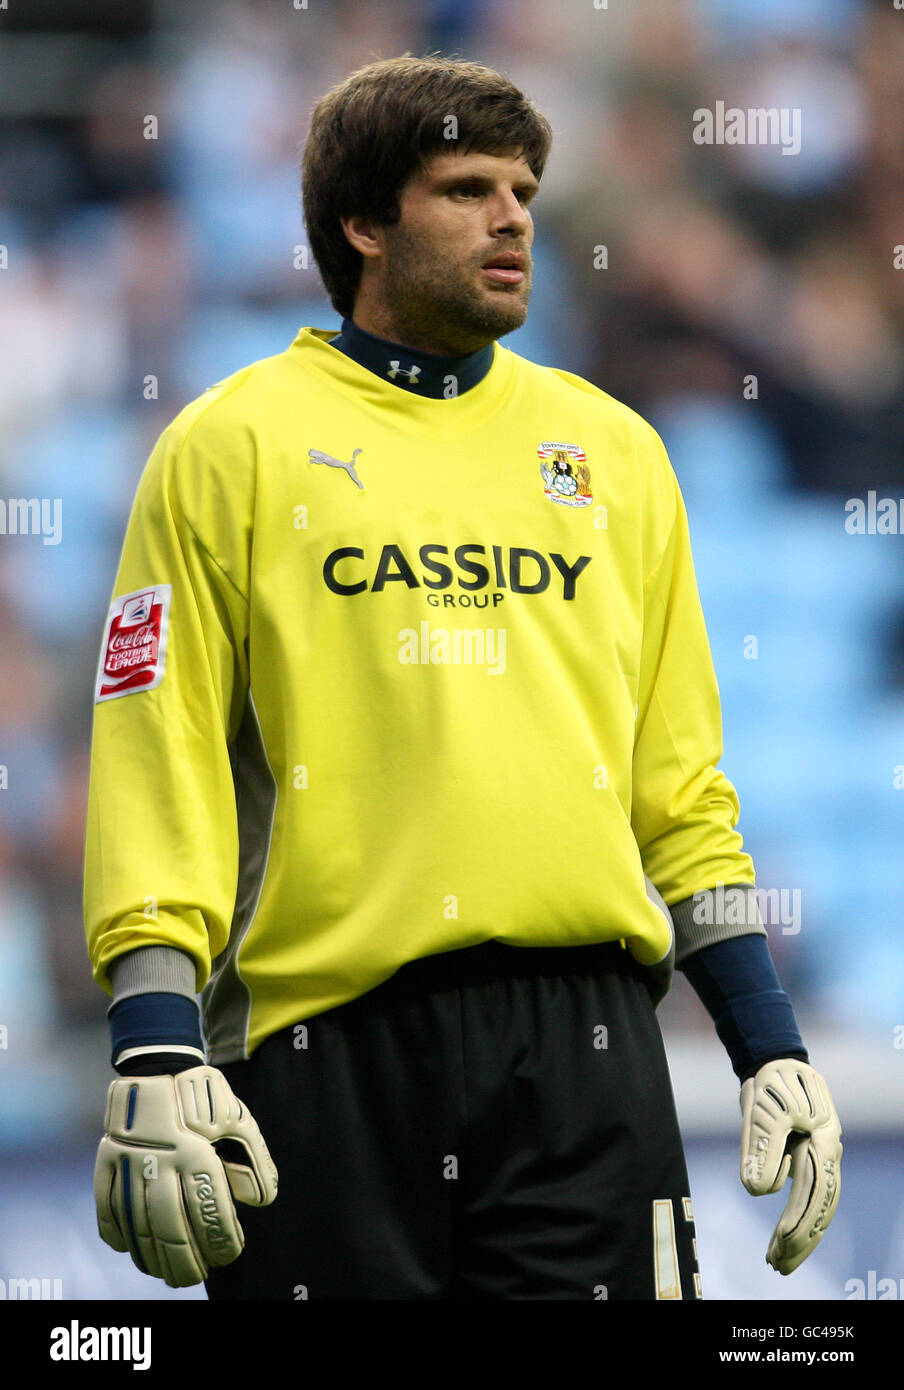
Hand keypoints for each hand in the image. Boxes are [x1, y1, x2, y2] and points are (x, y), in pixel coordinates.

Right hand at [94, 1064, 277, 1286]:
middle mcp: (162, 1164)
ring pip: (139, 1228)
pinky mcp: (107, 1162)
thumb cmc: (204, 1095)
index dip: (222, 1242)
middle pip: (171, 1231)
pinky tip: (132, 1250)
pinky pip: (107, 1209)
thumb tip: (262, 1201)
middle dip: (187, 1262)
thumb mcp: (239, 1119)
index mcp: (196, 1153)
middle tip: (197, 1276)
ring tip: (167, 1274)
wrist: (158, 1064)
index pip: (210, 1215)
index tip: (229, 1252)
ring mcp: (130, 1165)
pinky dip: (118, 1236)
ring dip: (154, 1258)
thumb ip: (255, 1160)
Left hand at [739, 1058, 841, 1274]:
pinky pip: (807, 1196)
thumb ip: (763, 1151)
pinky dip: (796, 1217)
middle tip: (777, 1266)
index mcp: (823, 1145)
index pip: (816, 1195)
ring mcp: (819, 1158)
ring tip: (777, 1260)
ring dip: (799, 1235)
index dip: (799, 1222)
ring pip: (816, 1206)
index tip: (779, 1244)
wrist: (776, 1060)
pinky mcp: (806, 1159)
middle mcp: (826, 1155)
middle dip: (800, 1239)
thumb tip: (758, 1193)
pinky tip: (782, 1236)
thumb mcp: (766, 1112)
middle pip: (820, 1208)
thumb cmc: (773, 1082)